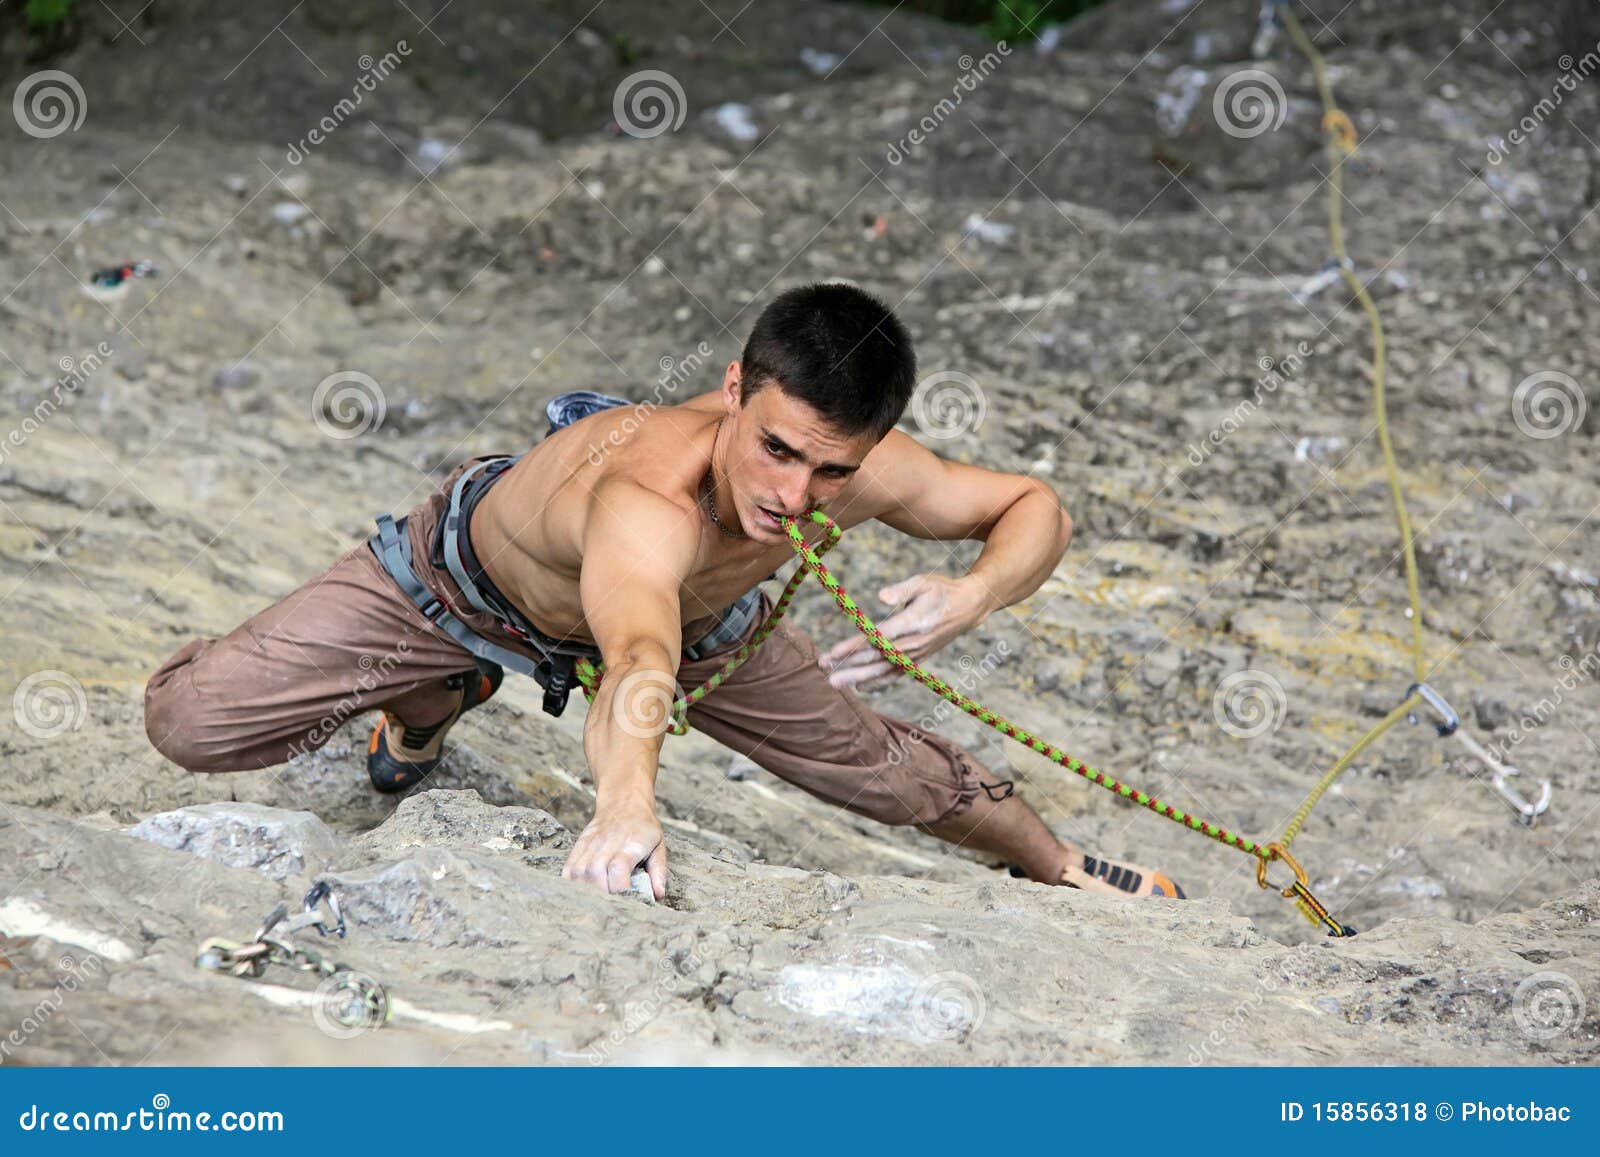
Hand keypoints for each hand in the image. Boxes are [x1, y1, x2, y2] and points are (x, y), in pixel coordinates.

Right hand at [563, 801, 666, 899]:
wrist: (624, 801)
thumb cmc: (644, 827)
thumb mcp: (659, 845)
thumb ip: (659, 871)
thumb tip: (657, 895)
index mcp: (631, 843)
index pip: (618, 868)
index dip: (618, 888)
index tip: (624, 902)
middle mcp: (608, 842)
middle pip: (595, 871)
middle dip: (600, 894)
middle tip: (609, 907)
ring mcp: (592, 842)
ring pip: (580, 870)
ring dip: (585, 890)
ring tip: (596, 902)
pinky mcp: (580, 843)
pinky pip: (569, 866)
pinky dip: (571, 882)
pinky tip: (580, 893)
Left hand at [816, 573, 991, 690]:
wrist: (968, 607)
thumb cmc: (942, 589)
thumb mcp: (924, 581)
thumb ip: (902, 590)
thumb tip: (881, 596)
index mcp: (914, 622)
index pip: (878, 637)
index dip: (854, 646)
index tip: (833, 652)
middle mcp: (915, 643)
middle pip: (877, 658)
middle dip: (848, 664)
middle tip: (823, 668)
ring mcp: (917, 654)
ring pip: (884, 670)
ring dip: (858, 678)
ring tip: (834, 683)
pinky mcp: (919, 659)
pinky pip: (896, 675)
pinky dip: (878, 682)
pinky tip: (860, 687)